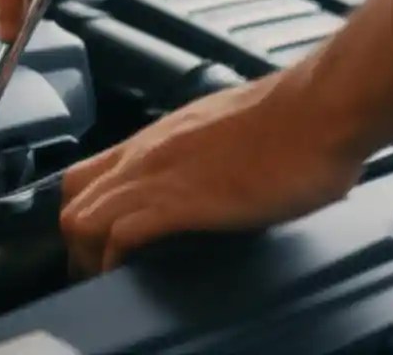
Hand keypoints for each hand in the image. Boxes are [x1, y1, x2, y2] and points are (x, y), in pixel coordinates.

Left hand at [59, 71, 365, 273]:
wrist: (320, 110)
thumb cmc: (292, 121)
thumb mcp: (229, 135)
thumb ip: (206, 157)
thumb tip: (212, 181)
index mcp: (159, 138)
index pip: (87, 173)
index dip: (81, 212)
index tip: (93, 244)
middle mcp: (148, 153)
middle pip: (72, 198)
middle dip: (75, 243)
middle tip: (94, 273)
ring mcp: (160, 175)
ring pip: (82, 218)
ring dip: (88, 257)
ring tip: (107, 282)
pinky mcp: (182, 201)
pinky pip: (121, 234)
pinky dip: (115, 261)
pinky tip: (130, 275)